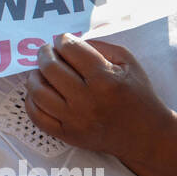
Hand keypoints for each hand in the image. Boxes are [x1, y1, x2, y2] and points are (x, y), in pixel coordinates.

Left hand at [23, 33, 170, 163]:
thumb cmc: (137, 94)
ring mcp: (74, 120)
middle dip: (45, 53)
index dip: (62, 40)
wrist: (145, 134)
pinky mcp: (67, 135)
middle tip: (47, 52)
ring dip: (35, 76)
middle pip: (50, 68)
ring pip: (38, 92)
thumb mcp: (128, 62)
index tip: (62, 40)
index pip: (70, 49)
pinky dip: (31, 101)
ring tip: (42, 72)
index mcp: (105, 79)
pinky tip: (39, 92)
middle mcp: (87, 100)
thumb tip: (69, 41)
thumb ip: (99, 46)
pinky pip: (37, 116)